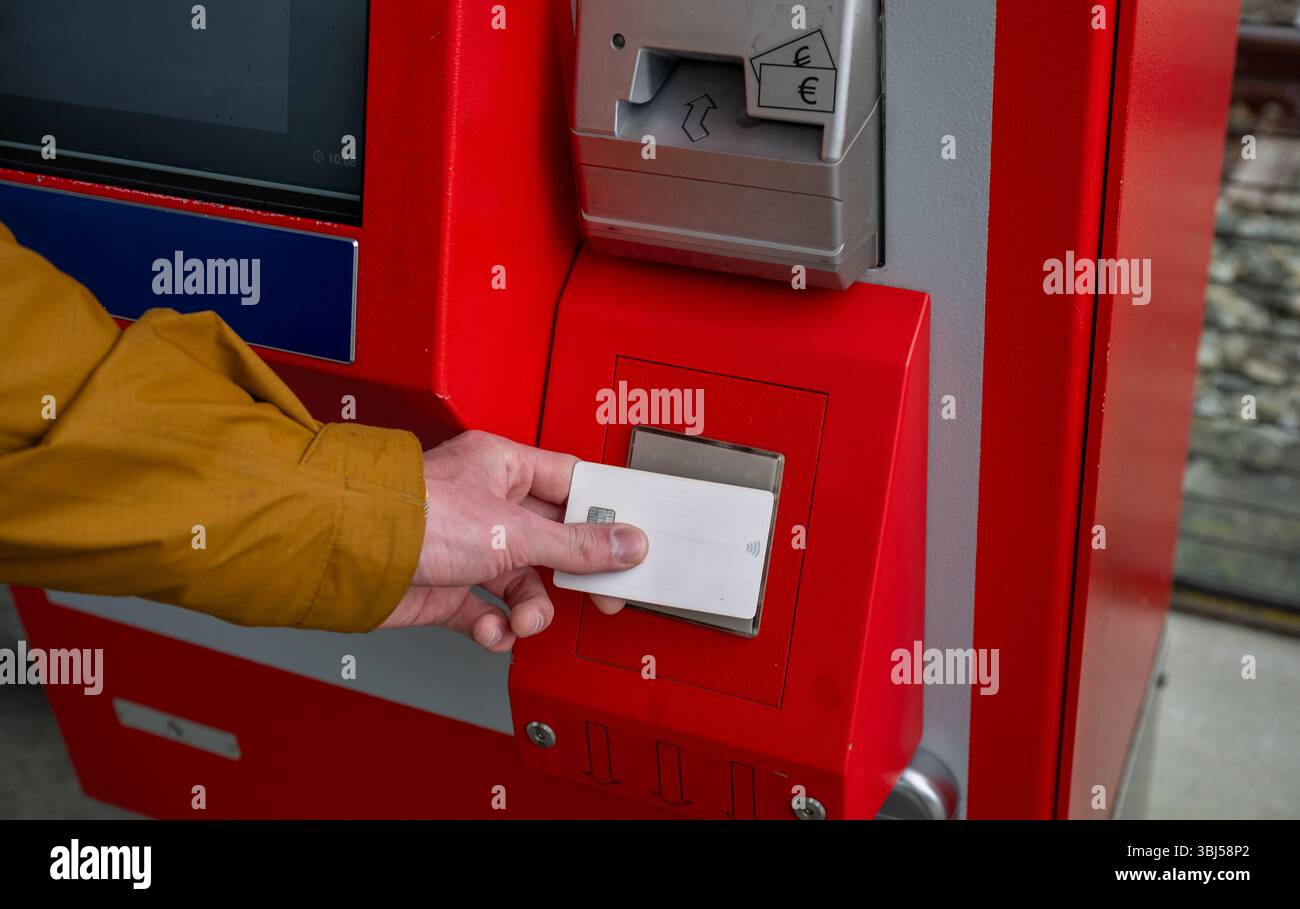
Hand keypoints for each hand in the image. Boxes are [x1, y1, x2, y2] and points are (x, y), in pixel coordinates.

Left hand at [379, 430, 646, 650]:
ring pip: (520, 581)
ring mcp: (463, 545)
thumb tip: (626, 543)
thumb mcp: (515, 531)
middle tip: (598, 594)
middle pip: (551, 539)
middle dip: (570, 573)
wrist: (350, 556)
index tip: (627, 540)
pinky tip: (491, 628)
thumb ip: (576, 545)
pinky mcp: (444, 586)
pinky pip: (485, 610)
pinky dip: (493, 626)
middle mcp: (484, 503)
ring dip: (530, 607)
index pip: (569, 484)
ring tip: (525, 618)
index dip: (600, 514)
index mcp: (502, 466)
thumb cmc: (415, 515)